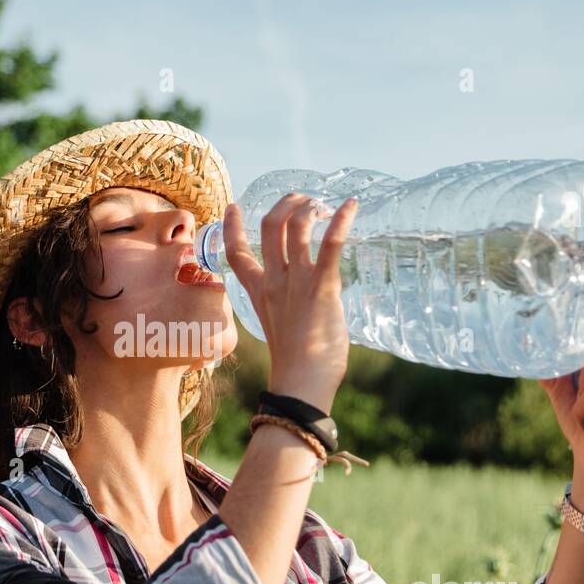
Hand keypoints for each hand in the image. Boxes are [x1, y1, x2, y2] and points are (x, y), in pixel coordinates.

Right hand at [223, 193, 356, 412]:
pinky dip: (342, 221)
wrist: (301, 383)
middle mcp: (274, 281)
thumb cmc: (296, 364)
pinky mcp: (322, 287)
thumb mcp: (280, 327)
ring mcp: (296, 282)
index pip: (236, 253)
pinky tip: (352, 206)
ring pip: (295, 227)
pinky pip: (330, 245)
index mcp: (260, 292)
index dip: (232, 227)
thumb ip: (288, 307)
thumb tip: (307, 305)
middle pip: (269, 227)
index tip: (233, 207)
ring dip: (309, 208)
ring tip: (323, 204)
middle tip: (303, 200)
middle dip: (286, 204)